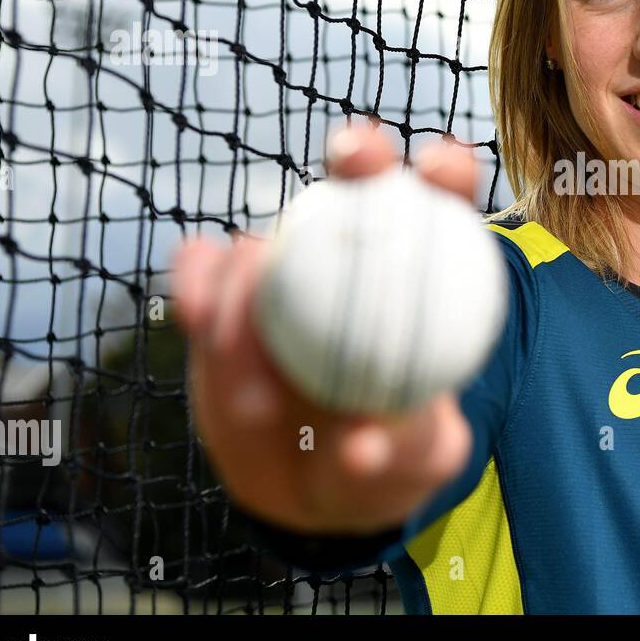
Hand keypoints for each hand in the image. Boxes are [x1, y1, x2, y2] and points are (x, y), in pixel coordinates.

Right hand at [171, 122, 479, 533]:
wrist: (315, 489)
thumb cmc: (388, 462)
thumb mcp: (415, 461)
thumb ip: (403, 448)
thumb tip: (364, 443)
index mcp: (416, 281)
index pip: (441, 210)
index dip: (444, 173)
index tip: (442, 167)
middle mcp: (348, 260)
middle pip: (357, 185)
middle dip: (360, 152)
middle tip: (357, 156)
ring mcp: (282, 278)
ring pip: (265, 243)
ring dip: (256, 280)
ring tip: (258, 374)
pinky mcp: (220, 303)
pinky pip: (201, 280)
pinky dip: (196, 287)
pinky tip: (195, 314)